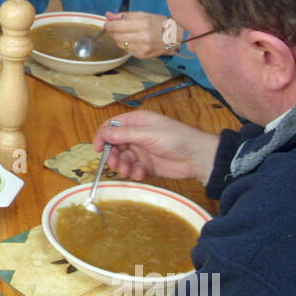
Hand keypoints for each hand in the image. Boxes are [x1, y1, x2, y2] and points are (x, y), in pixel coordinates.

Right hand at [93, 110, 219, 183]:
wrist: (197, 158)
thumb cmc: (176, 139)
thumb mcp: (148, 134)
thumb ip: (124, 134)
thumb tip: (103, 134)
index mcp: (137, 122)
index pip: (112, 126)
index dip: (103, 136)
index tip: (98, 149)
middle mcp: (136, 135)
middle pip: (114, 145)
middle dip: (113, 155)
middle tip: (115, 164)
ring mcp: (141, 151)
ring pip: (122, 158)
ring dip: (122, 166)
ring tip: (128, 171)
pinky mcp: (146, 165)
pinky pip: (132, 169)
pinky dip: (134, 172)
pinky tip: (141, 173)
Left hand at [104, 11, 170, 58]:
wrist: (175, 36)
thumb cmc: (158, 23)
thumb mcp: (142, 15)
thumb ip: (124, 16)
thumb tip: (108, 15)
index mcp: (143, 24)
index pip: (117, 26)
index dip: (109, 25)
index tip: (107, 24)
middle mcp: (142, 37)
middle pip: (116, 37)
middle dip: (112, 32)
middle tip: (113, 28)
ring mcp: (143, 48)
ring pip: (120, 44)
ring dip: (118, 39)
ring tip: (125, 34)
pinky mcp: (142, 55)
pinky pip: (127, 50)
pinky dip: (126, 45)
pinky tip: (133, 41)